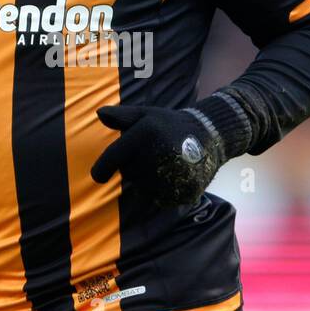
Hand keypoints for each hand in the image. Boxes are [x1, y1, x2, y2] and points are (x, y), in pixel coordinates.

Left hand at [90, 103, 224, 208]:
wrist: (211, 135)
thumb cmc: (171, 125)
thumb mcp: (146, 115)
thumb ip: (122, 116)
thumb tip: (99, 113)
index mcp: (143, 135)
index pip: (112, 158)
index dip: (101, 170)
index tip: (98, 176)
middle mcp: (154, 156)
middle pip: (128, 173)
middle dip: (133, 166)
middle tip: (151, 154)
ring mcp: (169, 175)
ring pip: (143, 187)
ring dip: (146, 179)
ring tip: (161, 164)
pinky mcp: (181, 190)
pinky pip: (159, 197)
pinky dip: (161, 190)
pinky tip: (169, 176)